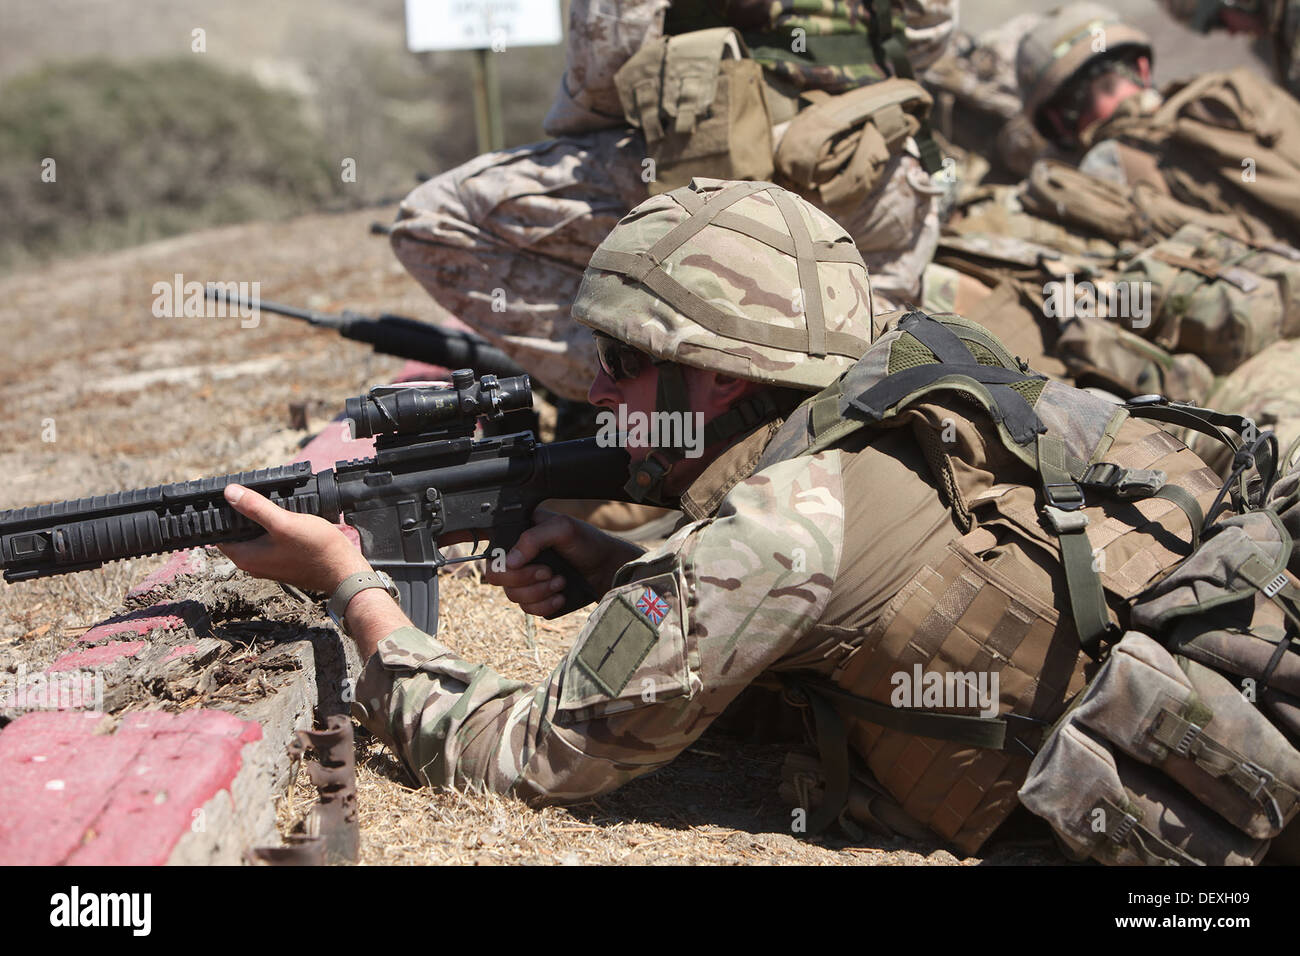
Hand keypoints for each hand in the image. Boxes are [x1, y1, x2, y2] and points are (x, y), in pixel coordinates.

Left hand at [216, 484, 371, 593]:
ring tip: (272, 503)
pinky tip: (287, 518)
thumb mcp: (284, 522)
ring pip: (255, 536)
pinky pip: (270, 541)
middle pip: (237, 532)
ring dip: (261, 520)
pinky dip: (274, 528)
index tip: (229, 495)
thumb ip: (255, 507)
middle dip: (242, 513)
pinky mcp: (283, 561)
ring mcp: (269, 564)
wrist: (344, 571)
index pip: (219, 533)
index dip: (221, 512)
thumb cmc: (317, 551)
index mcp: (246, 557)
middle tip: (254, 494)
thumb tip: (230, 493)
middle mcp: (254, 563)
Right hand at [483, 509, 642, 614]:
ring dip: (539, 591)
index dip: (494, 555)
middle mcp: (518, 558)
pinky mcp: (536, 599)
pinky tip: (560, 596)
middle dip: (523, 577)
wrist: (605, 569)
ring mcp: (525, 580)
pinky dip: (544, 605)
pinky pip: (527, 609)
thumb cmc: (586, 543)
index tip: (517, 562)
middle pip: (496, 576)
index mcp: (519, 535)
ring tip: (561, 581)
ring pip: (512, 595)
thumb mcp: (562, 528)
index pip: (490, 545)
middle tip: (548, 572)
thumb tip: (509, 562)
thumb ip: (533, 539)